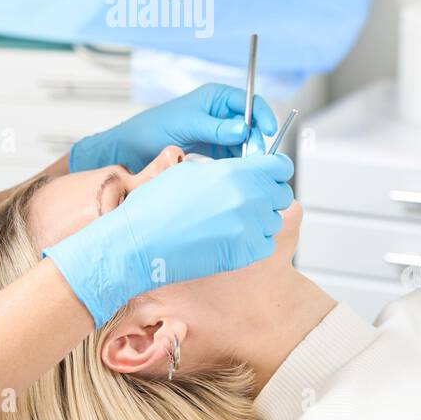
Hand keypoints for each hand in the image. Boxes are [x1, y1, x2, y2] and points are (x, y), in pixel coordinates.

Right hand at [45, 154, 294, 326]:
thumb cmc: (156, 207)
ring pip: (272, 221)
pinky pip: (264, 244)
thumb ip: (224, 168)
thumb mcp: (189, 172)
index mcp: (235, 173)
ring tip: (230, 221)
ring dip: (259, 219)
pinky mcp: (244, 254)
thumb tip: (242, 169)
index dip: (274, 168)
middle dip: (268, 194)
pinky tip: (229, 238)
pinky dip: (253, 242)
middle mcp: (247, 200)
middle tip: (246, 200)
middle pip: (281, 194)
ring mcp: (247, 230)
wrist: (139, 244)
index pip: (280, 165)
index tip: (268, 173)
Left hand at [69, 83, 277, 173]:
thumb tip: (242, 128)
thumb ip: (215, 127)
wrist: (132, 150)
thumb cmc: (153, 128)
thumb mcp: (186, 124)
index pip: (250, 102)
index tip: (268, 132)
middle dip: (255, 140)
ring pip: (243, 142)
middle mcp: (219, 112)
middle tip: (255, 158)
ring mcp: (216, 131)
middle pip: (250, 124)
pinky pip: (232, 155)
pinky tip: (232, 172)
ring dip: (246, 155)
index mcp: (215, 97)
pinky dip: (235, 163)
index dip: (262, 115)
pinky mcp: (212, 148)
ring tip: (244, 169)